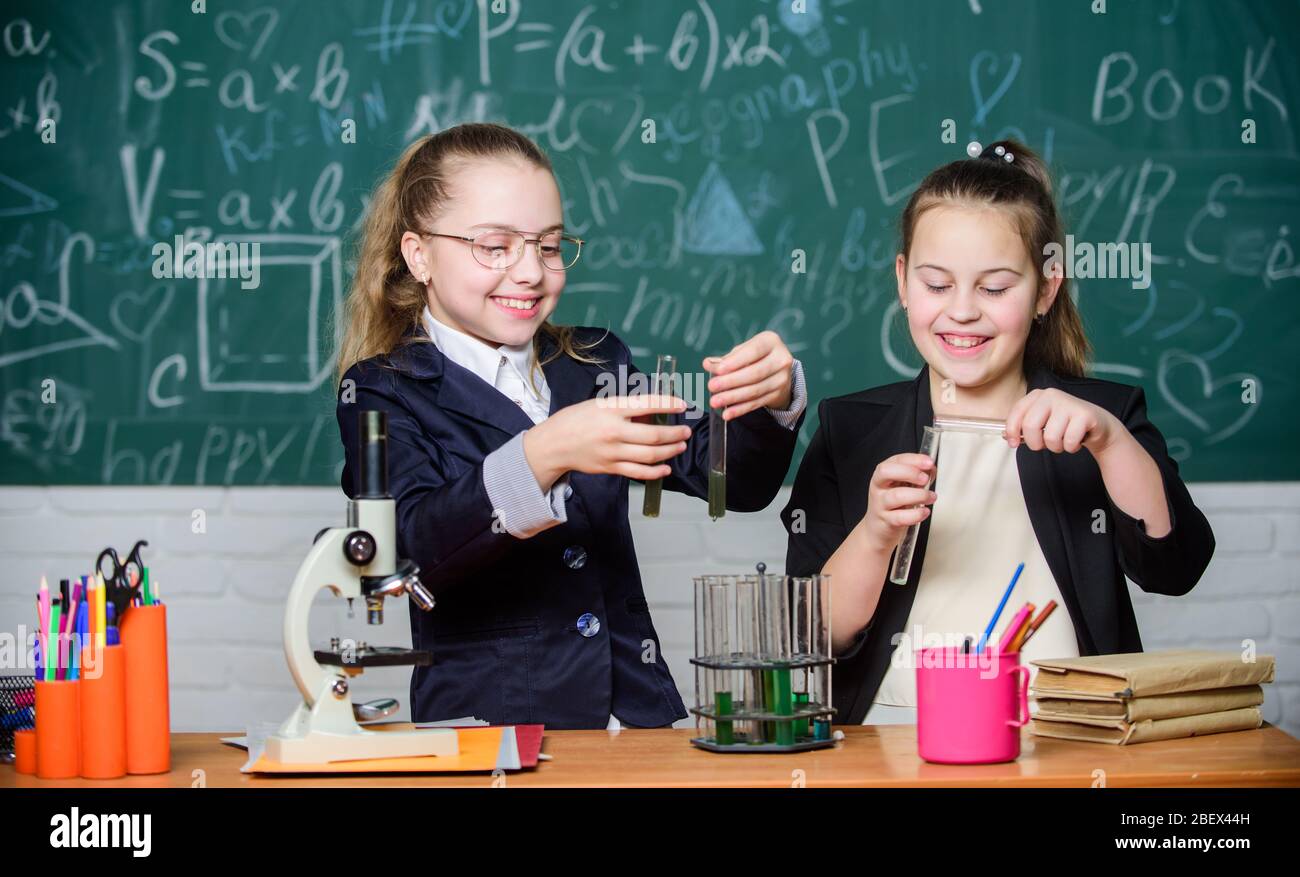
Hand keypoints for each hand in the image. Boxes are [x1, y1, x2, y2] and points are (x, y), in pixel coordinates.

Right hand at [523, 395, 691, 489]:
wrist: (553, 444)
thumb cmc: (576, 420)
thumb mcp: (599, 404)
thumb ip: (625, 408)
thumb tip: (653, 412)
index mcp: (610, 409)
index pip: (646, 404)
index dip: (668, 404)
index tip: (682, 405)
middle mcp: (613, 431)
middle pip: (653, 435)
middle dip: (674, 433)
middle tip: (686, 431)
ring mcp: (612, 452)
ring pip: (649, 455)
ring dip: (669, 451)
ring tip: (680, 446)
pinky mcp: (610, 468)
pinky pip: (638, 472)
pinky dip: (655, 472)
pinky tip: (666, 468)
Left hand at [704, 330, 793, 420]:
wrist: (777, 371)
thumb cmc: (755, 357)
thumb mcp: (743, 352)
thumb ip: (726, 359)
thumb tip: (708, 364)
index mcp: (770, 342)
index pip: (753, 351)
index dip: (735, 362)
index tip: (718, 370)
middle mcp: (780, 359)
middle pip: (754, 373)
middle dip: (730, 381)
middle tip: (711, 386)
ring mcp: (782, 379)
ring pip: (755, 390)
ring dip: (732, 397)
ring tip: (715, 401)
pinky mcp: (778, 394)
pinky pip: (757, 403)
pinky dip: (740, 409)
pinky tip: (727, 413)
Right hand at [860, 453, 936, 555]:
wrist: (878, 530)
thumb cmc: (893, 506)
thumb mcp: (903, 487)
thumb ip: (917, 476)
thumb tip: (931, 469)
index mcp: (883, 475)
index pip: (895, 460)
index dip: (913, 459)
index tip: (929, 462)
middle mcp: (879, 487)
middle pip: (886, 472)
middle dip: (909, 472)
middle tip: (925, 479)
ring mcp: (880, 504)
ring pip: (896, 496)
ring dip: (919, 495)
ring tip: (931, 497)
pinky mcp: (885, 521)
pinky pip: (900, 517)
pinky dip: (915, 514)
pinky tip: (924, 512)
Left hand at [1004, 388, 1122, 455]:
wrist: (1097, 424)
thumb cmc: (1065, 425)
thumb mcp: (1041, 424)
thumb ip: (1023, 428)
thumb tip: (1006, 436)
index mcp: (1037, 395)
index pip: (1016, 413)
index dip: (1011, 431)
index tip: (1013, 444)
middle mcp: (1051, 395)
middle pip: (1030, 427)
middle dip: (1036, 444)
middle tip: (1045, 445)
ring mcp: (1068, 403)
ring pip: (1050, 437)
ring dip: (1056, 447)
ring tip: (1064, 440)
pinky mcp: (1084, 414)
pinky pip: (1068, 441)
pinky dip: (1071, 447)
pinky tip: (1077, 440)